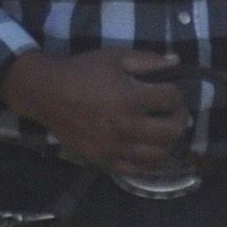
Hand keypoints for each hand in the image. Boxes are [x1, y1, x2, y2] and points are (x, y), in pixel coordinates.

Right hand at [0, 49, 189, 174]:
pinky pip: (136, 169)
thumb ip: (147, 60)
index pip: (171, 100)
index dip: (176, 94)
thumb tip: (176, 61)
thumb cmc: (82, 71)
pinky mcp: (103, 160)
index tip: (170, 92)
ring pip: (158, 155)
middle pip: (172, 131)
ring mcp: (115, 146)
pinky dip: (147, 160)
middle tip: (174, 114)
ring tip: (162, 131)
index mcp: (130, 97)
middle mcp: (126, 125)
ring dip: (167, 142)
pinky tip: (146, 148)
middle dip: (180, 120)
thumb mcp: (115, 57)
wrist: (47, 93)